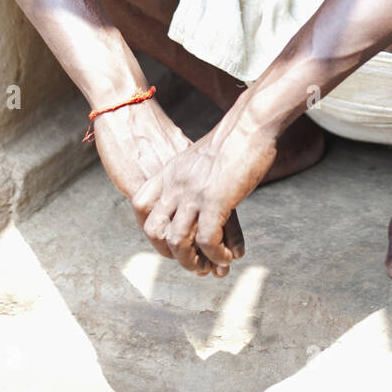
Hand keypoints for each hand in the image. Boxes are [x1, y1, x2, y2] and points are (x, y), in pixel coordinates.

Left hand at [131, 118, 276, 275]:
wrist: (251, 123)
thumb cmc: (234, 137)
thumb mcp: (200, 157)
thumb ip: (191, 175)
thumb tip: (197, 194)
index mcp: (170, 171)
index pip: (140, 205)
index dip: (151, 226)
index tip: (171, 239)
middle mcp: (176, 184)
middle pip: (154, 231)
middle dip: (170, 254)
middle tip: (192, 262)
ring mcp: (193, 193)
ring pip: (178, 243)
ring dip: (193, 262)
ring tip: (209, 268)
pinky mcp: (216, 200)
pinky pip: (208, 240)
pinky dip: (216, 255)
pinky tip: (227, 257)